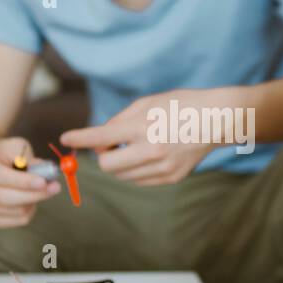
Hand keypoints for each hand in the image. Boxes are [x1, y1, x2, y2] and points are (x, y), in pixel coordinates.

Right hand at [0, 136, 59, 227]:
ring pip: (14, 211)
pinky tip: (29, 200)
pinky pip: (16, 221)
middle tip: (55, 187)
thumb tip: (46, 172)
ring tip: (38, 190)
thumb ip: (28, 157)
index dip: (22, 181)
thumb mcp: (14, 146)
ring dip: (33, 202)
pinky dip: (29, 212)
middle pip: (5, 197)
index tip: (43, 182)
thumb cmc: (2, 155)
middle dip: (34, 194)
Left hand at [60, 89, 221, 185]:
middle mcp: (152, 150)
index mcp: (144, 127)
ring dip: (118, 164)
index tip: (65, 139)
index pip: (101, 138)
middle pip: (107, 166)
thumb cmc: (180, 105)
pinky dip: (135, 170)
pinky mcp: (171, 178)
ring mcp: (163, 167)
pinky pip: (139, 180)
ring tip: (133, 147)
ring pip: (122, 176)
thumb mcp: (147, 103)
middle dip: (102, 156)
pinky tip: (148, 155)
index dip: (79, 138)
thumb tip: (99, 139)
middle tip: (109, 145)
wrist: (217, 120)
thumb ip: (120, 120)